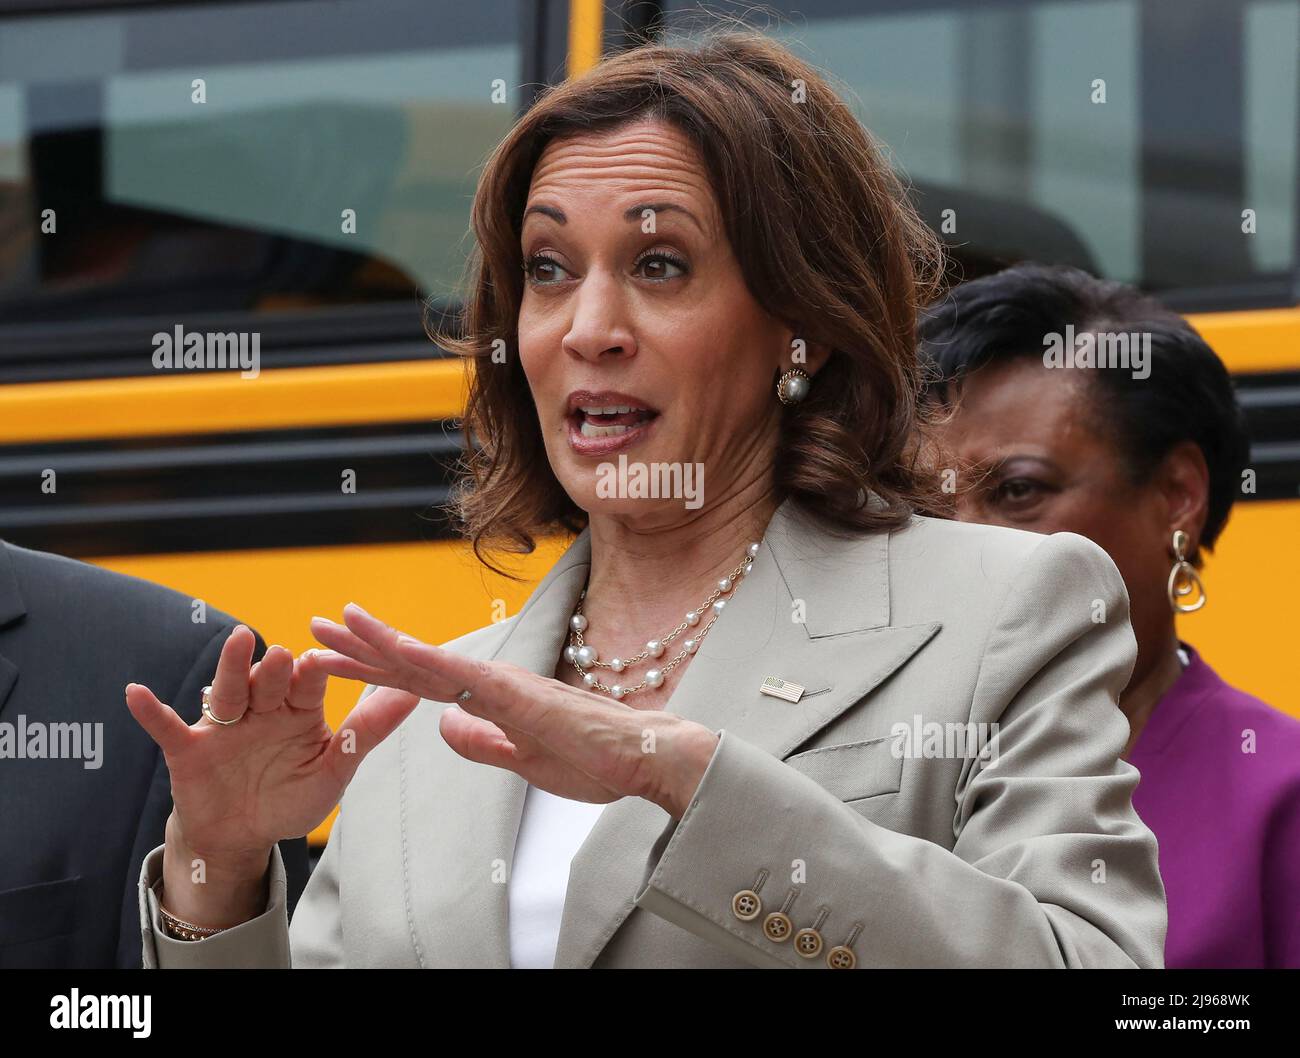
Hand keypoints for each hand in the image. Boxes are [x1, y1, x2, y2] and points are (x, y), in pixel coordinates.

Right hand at [125, 626, 420, 876]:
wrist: (241, 836)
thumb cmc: (291, 798)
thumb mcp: (334, 769)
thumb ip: (366, 732)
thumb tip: (415, 696)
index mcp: (298, 709)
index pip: (308, 683)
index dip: (315, 671)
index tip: (325, 657)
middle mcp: (260, 708)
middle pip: (267, 680)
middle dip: (275, 667)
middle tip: (286, 653)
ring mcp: (223, 724)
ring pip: (227, 691)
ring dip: (231, 668)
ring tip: (238, 642)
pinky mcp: (188, 748)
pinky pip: (166, 726)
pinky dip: (152, 712)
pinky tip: (135, 693)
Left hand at [310, 604, 718, 817]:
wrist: (646, 758)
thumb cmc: (597, 760)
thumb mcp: (524, 761)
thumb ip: (483, 743)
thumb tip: (442, 729)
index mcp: (490, 700)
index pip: (419, 682)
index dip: (373, 670)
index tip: (333, 659)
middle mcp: (490, 684)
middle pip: (411, 664)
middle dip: (358, 649)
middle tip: (311, 631)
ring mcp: (502, 685)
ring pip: (428, 660)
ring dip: (379, 642)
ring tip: (334, 624)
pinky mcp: (518, 695)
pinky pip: (463, 676)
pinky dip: (426, 659)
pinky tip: (394, 648)